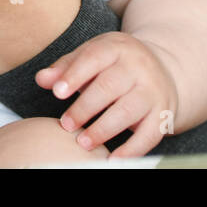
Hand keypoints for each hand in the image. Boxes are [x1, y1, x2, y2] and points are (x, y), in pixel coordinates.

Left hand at [36, 32, 180, 157]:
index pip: (94, 57)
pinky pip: (150, 134)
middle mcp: (139, 66)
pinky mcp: (163, 113)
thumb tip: (41, 79)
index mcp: (117, 47)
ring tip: (82, 142)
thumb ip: (66, 67)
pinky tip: (112, 159)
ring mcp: (153, 90)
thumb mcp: (92, 56)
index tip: (57, 93)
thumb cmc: (116, 64)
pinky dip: (131, 150)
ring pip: (128, 111)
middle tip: (65, 124)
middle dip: (85, 107)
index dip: (75, 75)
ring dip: (103, 129)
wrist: (165, 68)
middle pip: (110, 86)